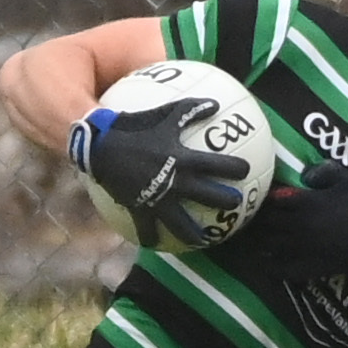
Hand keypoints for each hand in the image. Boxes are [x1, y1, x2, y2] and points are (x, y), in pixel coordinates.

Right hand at [68, 97, 249, 248]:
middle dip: (227, 201)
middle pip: (210, 197)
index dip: (236, 168)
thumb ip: (189, 109)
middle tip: (237, 205)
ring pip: (182, 224)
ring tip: (203, 242)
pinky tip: (154, 244)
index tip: (247, 171)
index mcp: (184, 160)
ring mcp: (159, 200)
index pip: (218, 166)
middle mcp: (176, 183)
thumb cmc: (133, 127)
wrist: (100, 148)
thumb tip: (215, 103)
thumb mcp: (163, 114)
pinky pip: (147, 229)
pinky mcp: (141, 209)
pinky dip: (150, 237)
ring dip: (194, 234)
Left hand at [227, 161, 347, 279]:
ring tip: (249, 241)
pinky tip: (263, 263)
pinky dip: (268, 266)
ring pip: (267, 246)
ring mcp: (301, 248)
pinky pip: (280, 269)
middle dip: (255, 221)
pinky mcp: (308, 267)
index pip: (270, 200)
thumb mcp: (347, 179)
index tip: (256, 200)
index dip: (261, 200)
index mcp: (304, 202)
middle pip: (264, 223)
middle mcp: (297, 225)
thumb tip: (303, 175)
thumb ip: (322, 172)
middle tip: (249, 221)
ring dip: (256, 242)